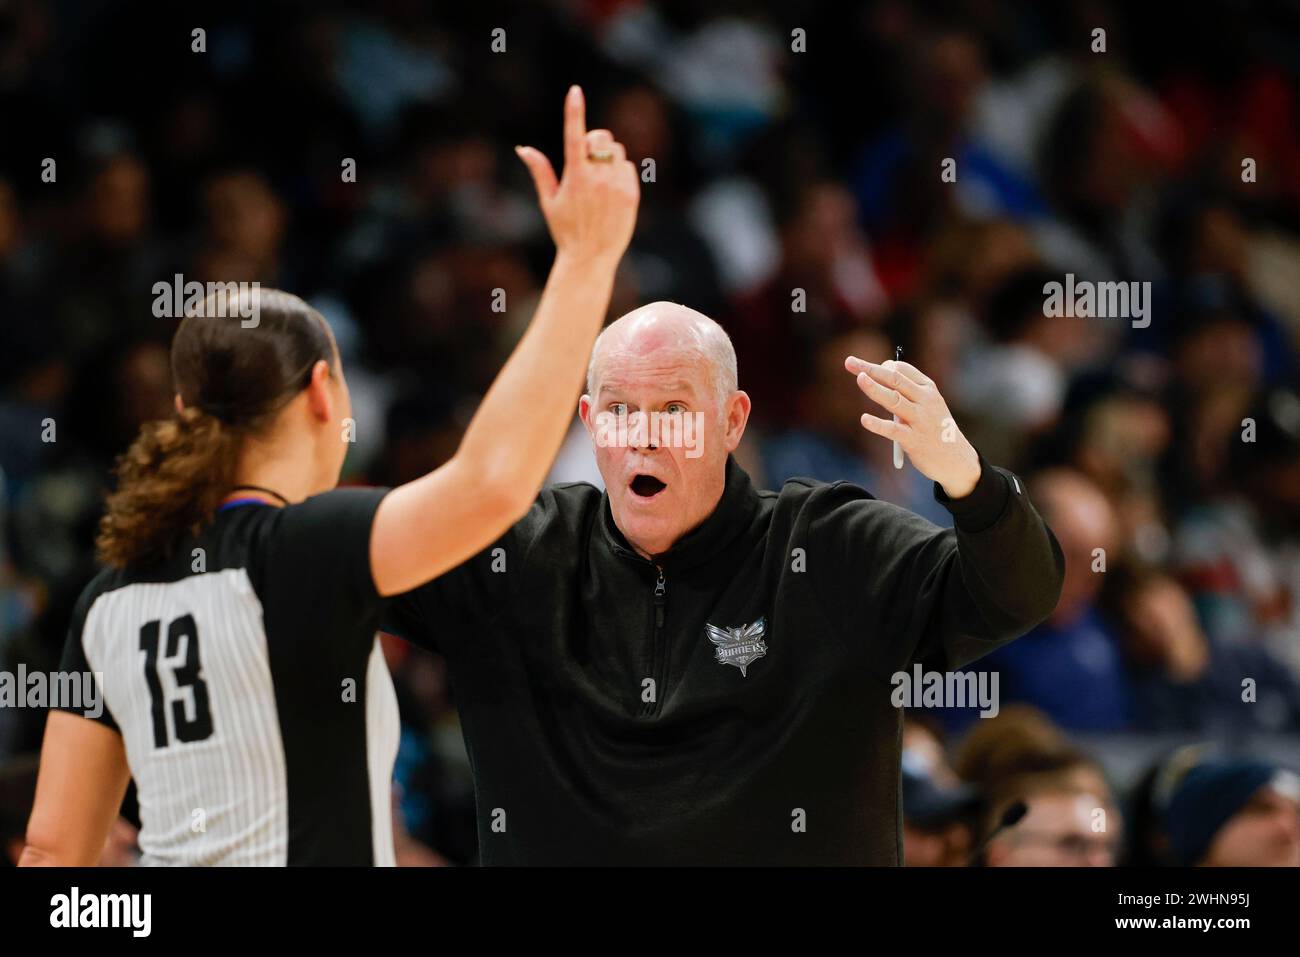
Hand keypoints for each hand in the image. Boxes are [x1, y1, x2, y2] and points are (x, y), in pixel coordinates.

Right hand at [515, 85, 639, 266]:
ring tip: (599, 180)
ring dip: (607, 157)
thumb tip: (523, 148)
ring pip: (616, 151)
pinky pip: (628, 167)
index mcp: (575, 177)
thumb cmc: (565, 230)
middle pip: (601, 137)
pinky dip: (620, 172)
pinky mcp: (632, 194)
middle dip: (593, 141)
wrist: (591, 258)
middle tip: (586, 159)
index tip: (574, 90)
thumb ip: (540, 170)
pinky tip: (611, 191)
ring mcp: (617, 185)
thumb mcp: (548, 201)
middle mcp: (598, 178)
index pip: (574, 135)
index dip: (574, 110)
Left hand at [844, 356, 981, 498]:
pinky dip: (878, 424)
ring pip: (894, 400)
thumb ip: (908, 391)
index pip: (903, 370)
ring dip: (875, 389)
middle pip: (895, 380)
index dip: (882, 366)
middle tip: (850, 362)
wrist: (956, 459)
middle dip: (871, 369)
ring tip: (860, 379)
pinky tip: (865, 419)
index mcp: (928, 389)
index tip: (864, 367)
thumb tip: (882, 372)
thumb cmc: (935, 428)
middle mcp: (925, 400)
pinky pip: (893, 430)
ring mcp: (920, 420)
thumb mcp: (928, 405)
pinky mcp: (914, 440)